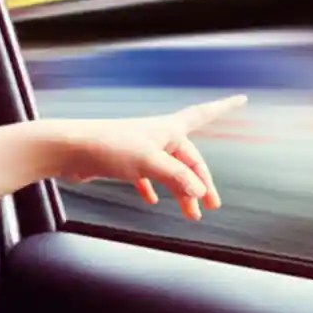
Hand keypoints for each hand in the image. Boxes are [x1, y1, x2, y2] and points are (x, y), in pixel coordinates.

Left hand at [48, 95, 246, 220]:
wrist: (71, 149)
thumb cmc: (109, 146)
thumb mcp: (149, 162)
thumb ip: (176, 178)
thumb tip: (199, 192)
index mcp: (169, 129)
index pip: (204, 114)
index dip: (224, 107)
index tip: (241, 98)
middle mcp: (159, 136)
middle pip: (189, 160)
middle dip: (201, 183)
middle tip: (210, 206)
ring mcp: (143, 149)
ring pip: (171, 172)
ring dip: (181, 192)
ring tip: (189, 214)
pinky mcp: (126, 162)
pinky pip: (148, 177)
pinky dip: (153, 188)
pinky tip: (151, 201)